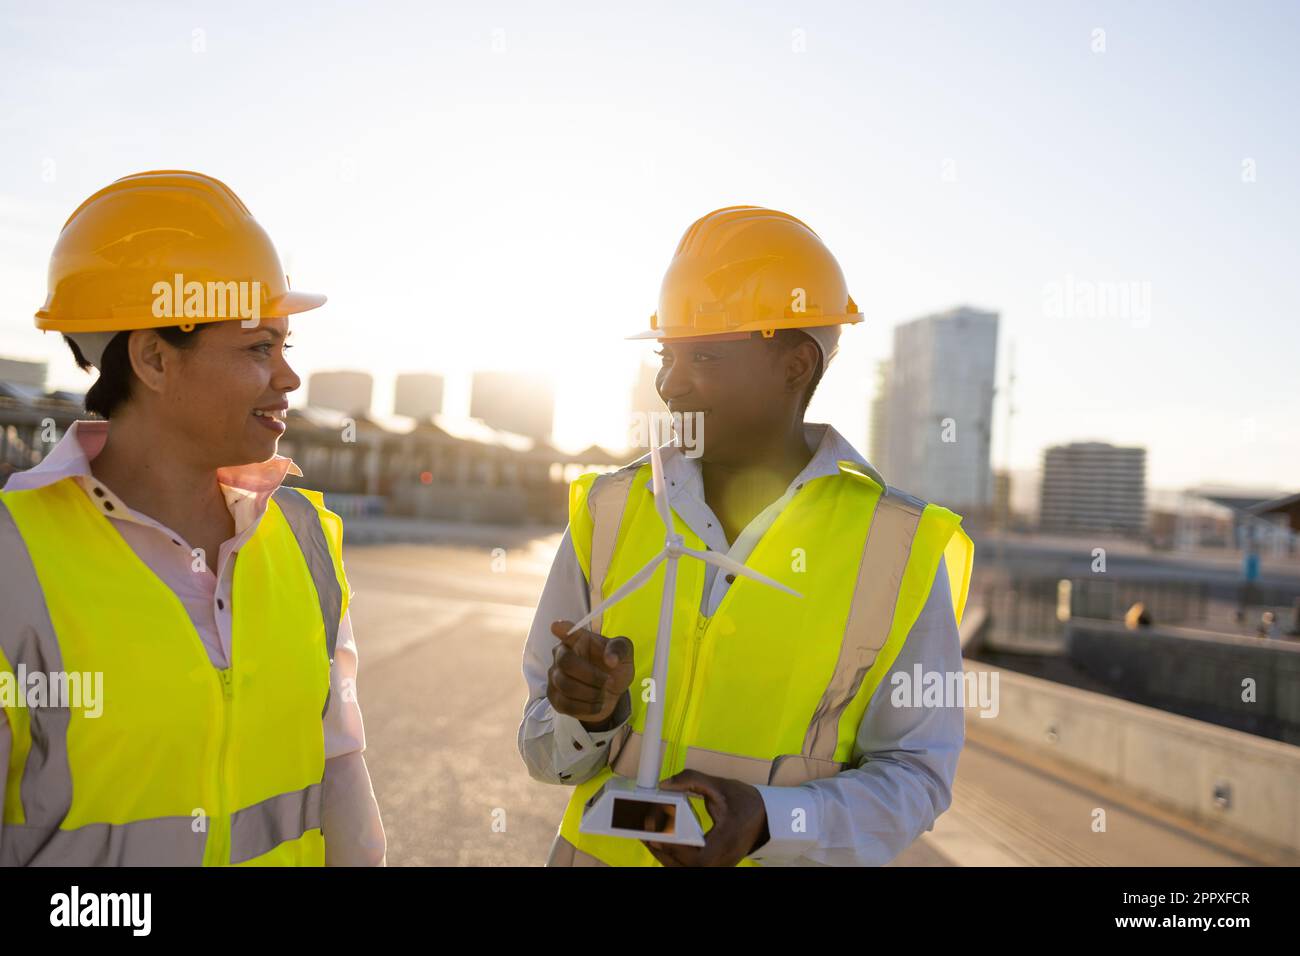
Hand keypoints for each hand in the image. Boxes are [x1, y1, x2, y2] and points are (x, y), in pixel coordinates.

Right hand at [547, 620, 634, 726]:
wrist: (611, 692)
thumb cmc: (614, 666)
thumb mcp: (625, 654)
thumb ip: (620, 650)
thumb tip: (611, 659)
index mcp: (577, 639)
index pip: (565, 630)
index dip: (561, 628)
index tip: (557, 627)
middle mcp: (561, 655)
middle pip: (566, 662)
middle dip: (591, 675)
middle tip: (608, 681)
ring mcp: (554, 676)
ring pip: (566, 685)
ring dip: (591, 693)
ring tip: (603, 693)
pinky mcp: (555, 697)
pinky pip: (565, 704)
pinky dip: (586, 707)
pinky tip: (596, 704)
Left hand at [641, 770, 769, 866]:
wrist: (766, 818)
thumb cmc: (746, 803)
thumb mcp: (720, 786)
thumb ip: (692, 779)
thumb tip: (664, 784)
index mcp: (723, 845)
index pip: (691, 856)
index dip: (669, 844)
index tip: (653, 828)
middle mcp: (719, 862)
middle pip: (681, 865)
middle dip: (659, 849)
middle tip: (642, 830)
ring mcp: (716, 866)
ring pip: (681, 868)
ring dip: (663, 854)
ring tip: (648, 834)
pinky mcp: (713, 865)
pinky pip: (687, 866)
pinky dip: (672, 856)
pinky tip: (661, 841)